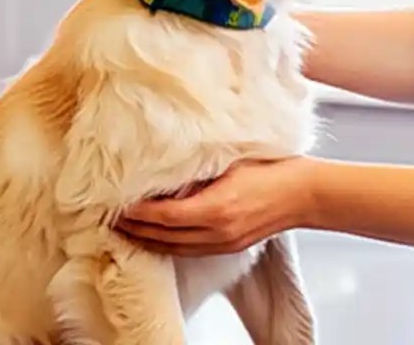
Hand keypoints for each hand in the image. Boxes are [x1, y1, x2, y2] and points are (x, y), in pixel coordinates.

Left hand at [115, 156, 314, 256]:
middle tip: (109, 217)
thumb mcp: (232, 161)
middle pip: (162, 237)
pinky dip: (168, 244)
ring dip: (147, 240)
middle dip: (133, 229)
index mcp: (216, 208)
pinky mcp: (229, 247)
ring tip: (125, 228)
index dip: (135, 212)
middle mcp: (217, 231)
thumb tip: (165, 168)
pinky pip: (189, 251)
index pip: (162, 217)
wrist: (304, 193)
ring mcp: (223, 243)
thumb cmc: (273, 169)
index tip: (116, 202)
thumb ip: (198, 168)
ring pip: (173, 248)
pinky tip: (157, 235)